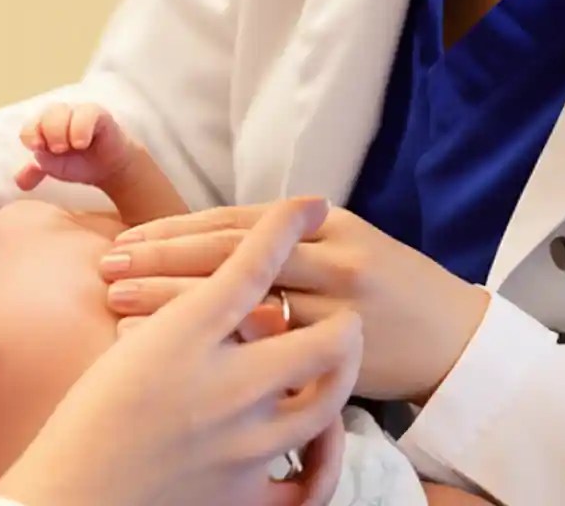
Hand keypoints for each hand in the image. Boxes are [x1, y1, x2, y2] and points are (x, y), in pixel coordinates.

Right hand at [0, 198, 360, 505]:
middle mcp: (225, 386)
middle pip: (320, 338)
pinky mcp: (247, 499)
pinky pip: (309, 482)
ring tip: (341, 370)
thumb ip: (180, 318)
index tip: (306, 204)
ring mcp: (244, 446)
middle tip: (346, 319)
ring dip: (342, 379)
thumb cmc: (85, 421)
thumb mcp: (126, 351)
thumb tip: (232, 295)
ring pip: (329, 403)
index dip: (283, 226)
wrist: (68, 498)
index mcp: (184, 338)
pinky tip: (320, 449)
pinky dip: (321, 465)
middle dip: (343, 323)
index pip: (250, 266)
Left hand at [15, 103, 137, 190]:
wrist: (108, 168)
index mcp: (43, 127)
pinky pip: (87, 113)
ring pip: (62, 111)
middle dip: (48, 132)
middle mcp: (58, 116)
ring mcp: (78, 113)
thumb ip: (36, 172)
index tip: (37, 148)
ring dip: (62, 129)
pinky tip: (82, 143)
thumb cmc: (78, 164)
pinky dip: (81, 128)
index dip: (30, 135)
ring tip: (73, 147)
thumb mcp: (54, 170)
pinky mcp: (98, 114)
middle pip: (46, 114)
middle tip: (58, 149)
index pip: (30, 126)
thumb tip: (24, 176)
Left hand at [101, 202, 490, 402]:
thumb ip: (284, 247)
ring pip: (240, 293)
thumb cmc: (387, 293)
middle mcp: (329, 251)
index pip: (231, 220)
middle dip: (161, 257)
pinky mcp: (343, 341)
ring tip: (121, 299)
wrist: (456, 338)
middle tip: (108, 265)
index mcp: (324, 221)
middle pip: (227, 248)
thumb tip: (205, 245)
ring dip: (174, 296)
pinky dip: (217, 340)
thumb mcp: (342, 250)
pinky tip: (174, 344)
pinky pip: (267, 340)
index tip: (124, 238)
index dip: (173, 228)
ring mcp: (338, 297)